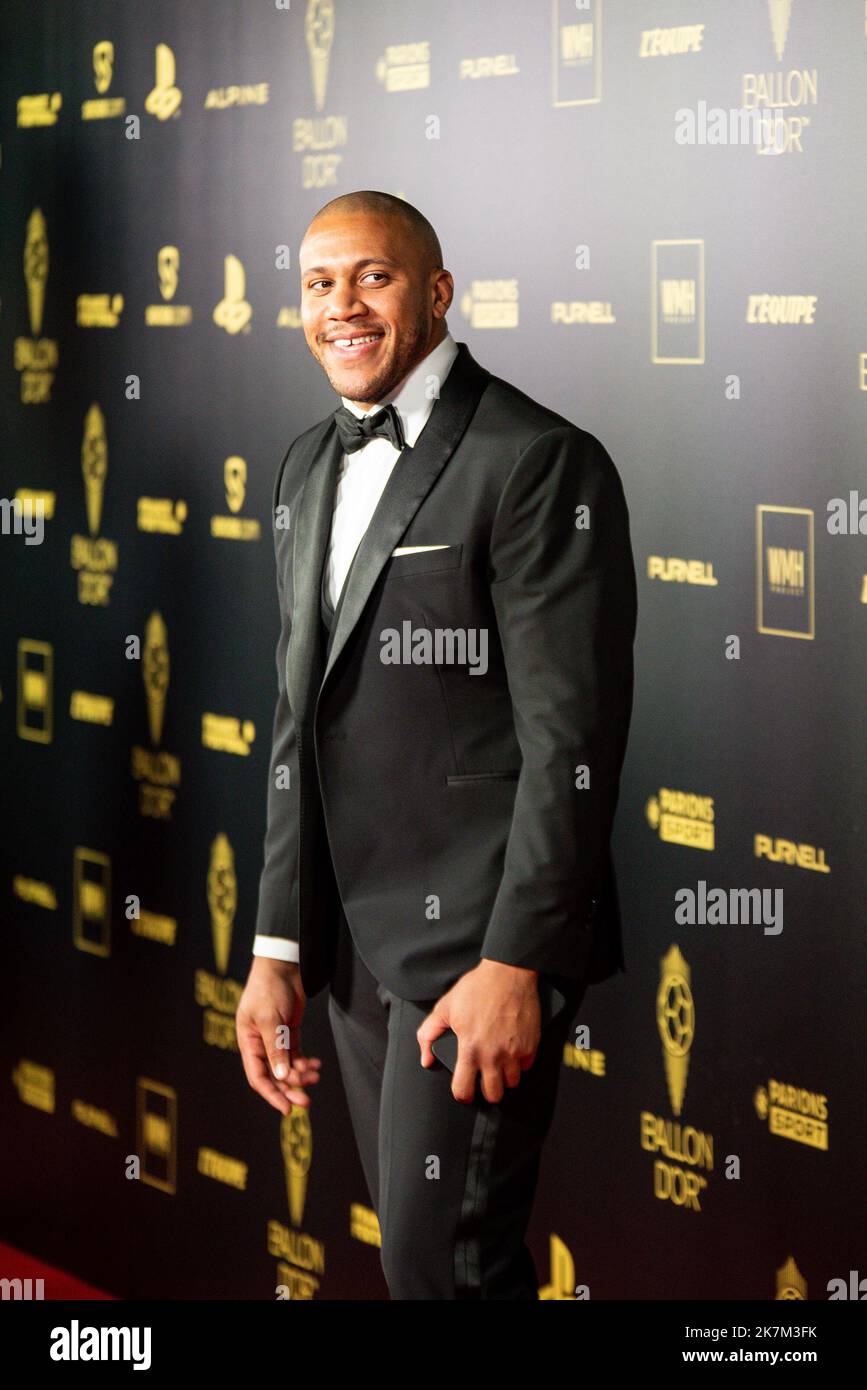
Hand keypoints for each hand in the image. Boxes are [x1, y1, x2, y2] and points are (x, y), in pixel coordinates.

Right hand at [236, 956, 320, 1115]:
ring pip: (287, 1067)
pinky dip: (305, 1063)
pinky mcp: (289, 1031)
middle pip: (274, 1076)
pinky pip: (296, 1054)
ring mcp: (276, 1039)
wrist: (283, 964)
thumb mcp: (270, 1018)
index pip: (258, 1077)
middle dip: (289, 1089)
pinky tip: (316, 1066)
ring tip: (315, 1076)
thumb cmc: (268, 988)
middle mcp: (261, 1044)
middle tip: (306, 1102)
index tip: (287, 1109)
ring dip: (300, 1075)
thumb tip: (281, 1076)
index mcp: (248, 1042)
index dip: (271, 1094)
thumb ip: (276, 1048)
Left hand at [416, 958, 540, 1103]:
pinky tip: (512, 1051)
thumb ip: (428, 1035)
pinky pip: (526, 1066)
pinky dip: (520, 1063)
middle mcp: (493, 1055)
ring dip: (505, 1077)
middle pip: (494, 1095)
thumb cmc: (477, 988)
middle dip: (487, 1091)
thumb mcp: (445, 1007)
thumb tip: (426, 1059)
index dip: (462, 1094)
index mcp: (470, 1049)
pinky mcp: (531, 1045)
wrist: (508, 973)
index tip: (463, 1090)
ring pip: (512, 1083)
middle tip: (484, 1079)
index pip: (464, 1090)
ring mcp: (515, 1052)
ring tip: (499, 1064)